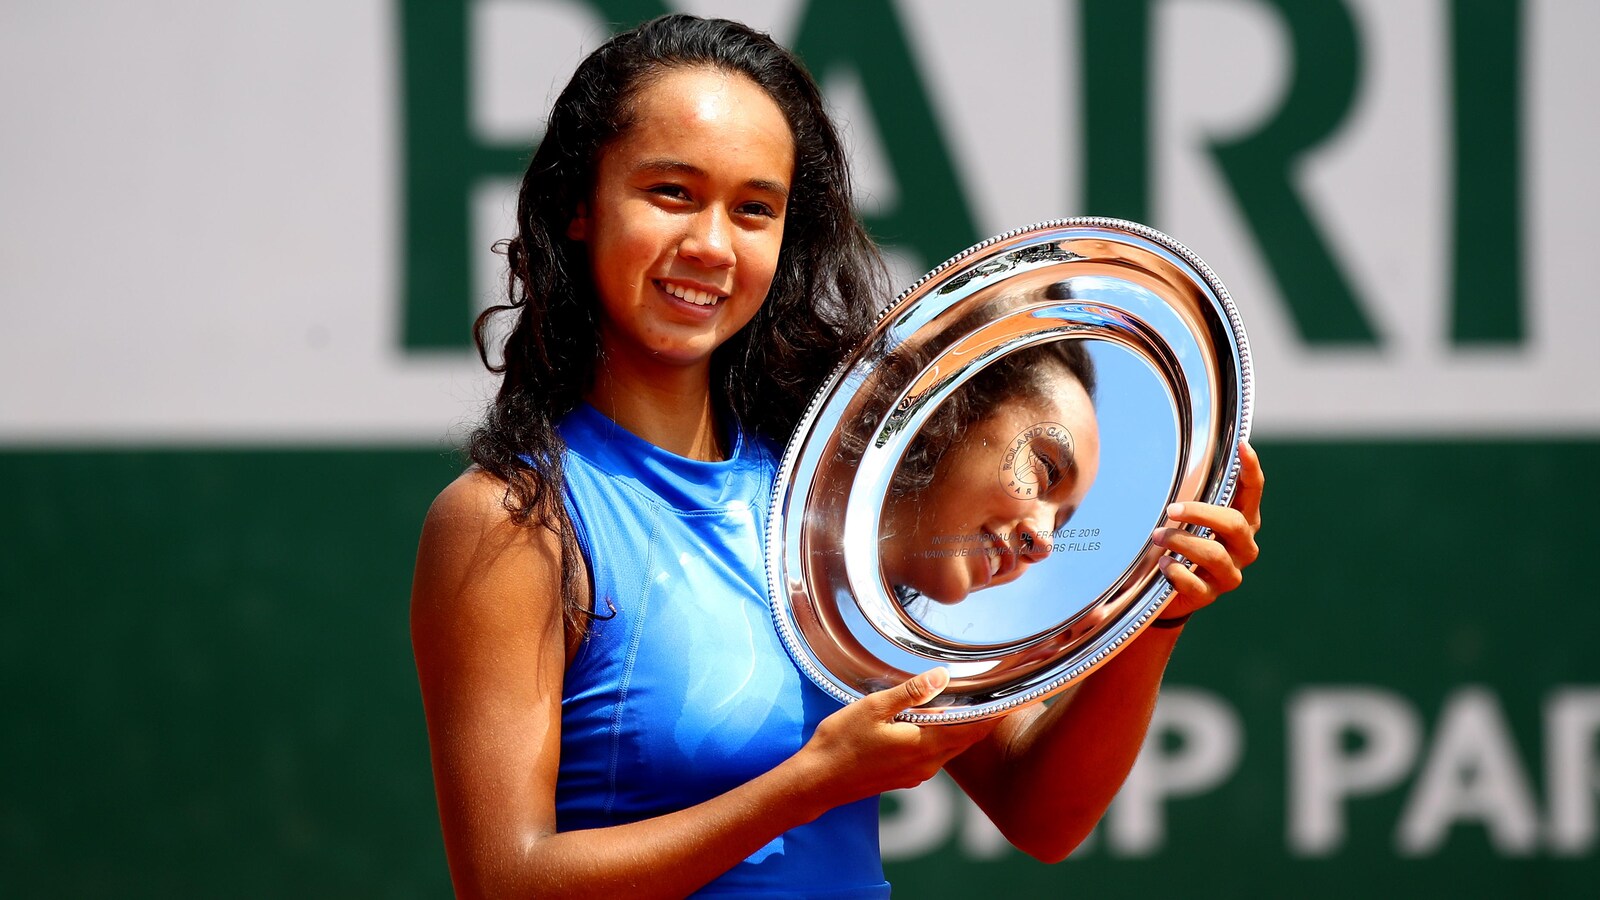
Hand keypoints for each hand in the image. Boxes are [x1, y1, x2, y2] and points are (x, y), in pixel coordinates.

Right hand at [801, 668, 998, 805]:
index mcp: (925, 745)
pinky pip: (936, 754)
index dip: (997, 713)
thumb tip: (942, 676)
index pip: (974, 728)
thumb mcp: (874, 708)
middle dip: (986, 717)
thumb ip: (910, 693)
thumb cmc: (841, 743)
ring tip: (974, 703)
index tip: (1017, 697)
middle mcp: (927, 764)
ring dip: (964, 727)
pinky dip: (945, 736)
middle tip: (1002, 695)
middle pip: (967, 738)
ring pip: (952, 747)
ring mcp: (917, 773)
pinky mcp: (905, 776)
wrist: (818, 782)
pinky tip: (938, 721)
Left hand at [1151, 440, 1263, 618]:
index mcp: (1242, 523)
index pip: (1253, 493)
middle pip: (1234, 524)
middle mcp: (1242, 548)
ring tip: (1157, 536)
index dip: (1250, 470)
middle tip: (1171, 509)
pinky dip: (1176, 572)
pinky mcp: (1209, 595)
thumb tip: (1172, 457)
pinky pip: (1195, 583)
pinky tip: (1163, 565)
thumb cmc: (1180, 544)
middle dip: (1200, 513)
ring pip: (1213, 554)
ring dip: (1181, 542)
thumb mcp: (1188, 520)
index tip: (1243, 445)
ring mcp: (1228, 573)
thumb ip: (1191, 497)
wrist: (1169, 592)